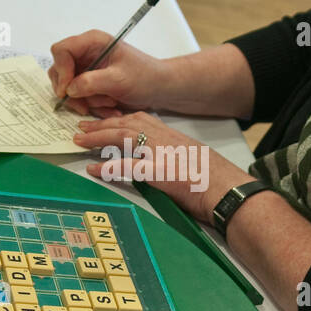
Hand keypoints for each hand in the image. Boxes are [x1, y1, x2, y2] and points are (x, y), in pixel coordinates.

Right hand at [49, 30, 168, 117]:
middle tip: (85, 106)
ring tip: (109, 104)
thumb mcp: (119, 80)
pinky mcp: (89, 83)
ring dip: (85, 101)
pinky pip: (79, 97)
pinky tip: (110, 108)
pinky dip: (92, 106)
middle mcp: (86, 53)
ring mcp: (86, 68)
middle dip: (72, 92)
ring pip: (68, 88)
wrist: (159, 88)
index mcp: (93, 42)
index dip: (61, 70)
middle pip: (59, 70)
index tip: (68, 90)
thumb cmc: (145, 77)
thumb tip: (69, 89)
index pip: (61, 50)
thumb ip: (92, 82)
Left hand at [73, 112, 254, 221]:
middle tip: (81, 126)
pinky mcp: (160, 173)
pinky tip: (93, 169)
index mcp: (174, 137)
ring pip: (124, 138)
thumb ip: (174, 159)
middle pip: (128, 124)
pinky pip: (127, 167)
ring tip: (79, 140)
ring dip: (98, 137)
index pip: (141, 119)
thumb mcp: (193, 162)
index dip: (118, 118)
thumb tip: (159, 166)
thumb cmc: (217, 183)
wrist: (231, 193)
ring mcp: (162, 154)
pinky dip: (107, 167)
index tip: (102, 118)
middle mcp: (166, 140)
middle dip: (101, 124)